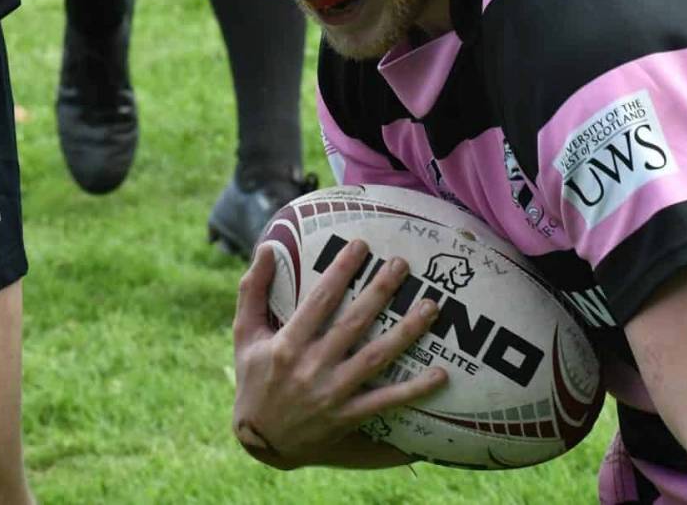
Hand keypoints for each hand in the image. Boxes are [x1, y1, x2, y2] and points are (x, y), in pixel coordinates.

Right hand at [231, 240, 447, 468]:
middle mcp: (310, 368)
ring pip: (375, 358)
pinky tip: (441, 374)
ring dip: (406, 332)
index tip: (361, 245)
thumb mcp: (245, 334)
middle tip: (402, 264)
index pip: (318, 301)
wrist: (259, 441)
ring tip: (430, 307)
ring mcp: (332, 394)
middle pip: (352, 324)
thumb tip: (265, 246)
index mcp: (287, 344)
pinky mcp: (347, 417)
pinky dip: (414, 390)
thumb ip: (253, 290)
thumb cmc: (254, 378)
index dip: (340, 271)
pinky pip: (386, 402)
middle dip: (379, 292)